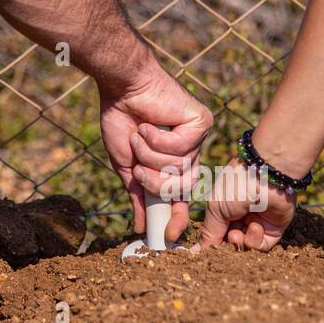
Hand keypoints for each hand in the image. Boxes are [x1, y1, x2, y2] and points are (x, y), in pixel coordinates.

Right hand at [99, 63, 211, 241]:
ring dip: (152, 156)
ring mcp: (198, 138)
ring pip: (181, 168)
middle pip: (183, 187)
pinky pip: (182, 148)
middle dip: (156, 181)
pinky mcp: (201, 123)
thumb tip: (138, 226)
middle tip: (138, 167)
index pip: (183, 197)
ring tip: (141, 136)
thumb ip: (137, 194)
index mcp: (174, 164)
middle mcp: (190, 153)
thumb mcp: (127, 165)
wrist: (122, 88)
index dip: (178, 217)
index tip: (169, 234)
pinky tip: (151, 124)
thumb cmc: (122, 120)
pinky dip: (159, 139)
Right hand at [197, 160, 296, 251]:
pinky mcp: (274, 229)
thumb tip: (196, 252)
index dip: (213, 243)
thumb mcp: (215, 209)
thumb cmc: (236, 186)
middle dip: (227, 244)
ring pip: (246, 247)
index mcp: (225, 209)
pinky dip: (255, 241)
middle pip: (231, 243)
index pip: (217, 233)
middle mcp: (241, 216)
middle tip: (227, 237)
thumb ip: (209, 233)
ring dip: (240, 243)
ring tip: (237, 234)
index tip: (208, 250)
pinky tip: (255, 227)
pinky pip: (262, 246)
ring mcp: (258, 222)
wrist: (266, 176)